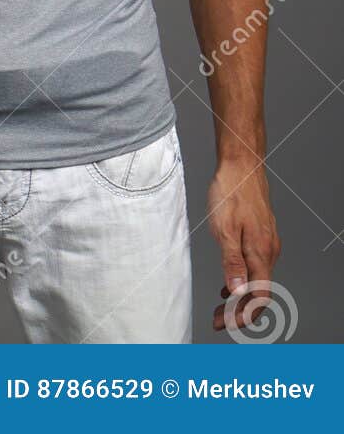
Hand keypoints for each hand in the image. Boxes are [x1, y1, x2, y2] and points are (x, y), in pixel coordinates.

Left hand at [208, 157, 280, 332]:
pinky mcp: (261, 235)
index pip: (260, 297)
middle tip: (218, 321)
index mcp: (261, 252)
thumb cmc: (231, 191)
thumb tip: (237, 292)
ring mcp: (266, 243)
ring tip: (220, 308)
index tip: (227, 325)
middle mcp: (269, 251)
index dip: (245, 316)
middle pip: (259, 292)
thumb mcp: (224, 228)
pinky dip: (242, 281)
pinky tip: (229, 287)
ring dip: (240, 298)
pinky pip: (255, 267)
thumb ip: (232, 262)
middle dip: (239, 312)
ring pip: (257, 280)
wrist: (241, 164)